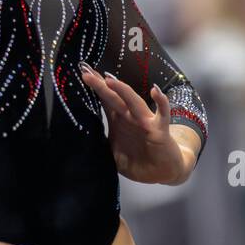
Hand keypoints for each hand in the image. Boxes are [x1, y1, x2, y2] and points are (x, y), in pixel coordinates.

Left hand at [79, 62, 192, 184]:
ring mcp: (145, 120)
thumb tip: (82, 143)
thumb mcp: (114, 154)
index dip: (94, 87)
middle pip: (114, 97)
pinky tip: (155, 91)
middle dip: (100, 85)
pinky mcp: (159, 129)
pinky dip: (161, 101)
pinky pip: (162, 113)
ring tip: (110, 80)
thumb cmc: (138, 160)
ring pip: (133, 101)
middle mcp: (130, 116)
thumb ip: (102, 146)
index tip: (82, 73)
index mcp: (118, 120)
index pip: (104, 100)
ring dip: (122, 90)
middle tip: (86, 72)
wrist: (162, 172)